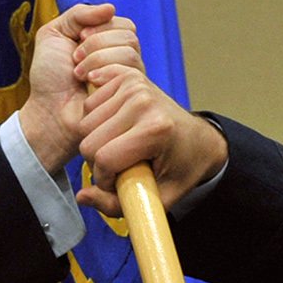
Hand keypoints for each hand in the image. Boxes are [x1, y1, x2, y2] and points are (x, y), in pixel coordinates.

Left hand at [20, 3, 137, 170]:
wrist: (48, 110)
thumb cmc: (49, 77)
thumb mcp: (53, 34)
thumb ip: (78, 14)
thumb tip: (111, 7)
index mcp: (108, 42)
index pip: (121, 22)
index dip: (99, 27)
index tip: (77, 40)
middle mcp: (122, 58)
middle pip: (129, 35)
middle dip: (97, 44)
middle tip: (75, 60)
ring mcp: (128, 77)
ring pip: (131, 53)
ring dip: (98, 60)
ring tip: (80, 75)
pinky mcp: (130, 95)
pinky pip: (131, 73)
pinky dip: (105, 74)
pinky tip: (90, 86)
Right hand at [78, 69, 228, 214]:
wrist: (200, 140)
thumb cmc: (181, 170)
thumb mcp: (158, 199)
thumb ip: (117, 205)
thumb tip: (82, 197)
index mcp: (156, 130)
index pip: (104, 159)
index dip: (105, 180)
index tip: (119, 183)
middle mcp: (144, 102)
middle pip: (89, 141)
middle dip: (97, 162)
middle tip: (119, 166)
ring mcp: (135, 85)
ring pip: (85, 122)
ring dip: (95, 140)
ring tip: (119, 146)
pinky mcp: (127, 77)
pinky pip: (90, 103)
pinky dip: (95, 119)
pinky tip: (114, 126)